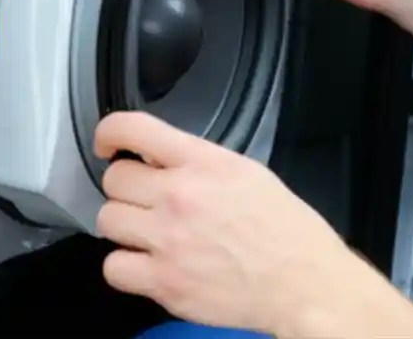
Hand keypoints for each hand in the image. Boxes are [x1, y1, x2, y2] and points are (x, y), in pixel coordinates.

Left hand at [92, 111, 374, 335]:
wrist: (304, 283)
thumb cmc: (286, 231)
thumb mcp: (247, 173)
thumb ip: (199, 162)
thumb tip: (161, 159)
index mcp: (203, 162)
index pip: (133, 128)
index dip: (110, 132)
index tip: (108, 144)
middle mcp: (179, 195)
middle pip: (114, 179)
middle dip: (127, 189)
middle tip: (146, 202)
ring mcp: (168, 239)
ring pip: (108, 219)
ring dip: (125, 227)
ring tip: (149, 235)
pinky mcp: (164, 281)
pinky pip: (113, 267)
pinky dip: (125, 267)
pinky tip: (146, 265)